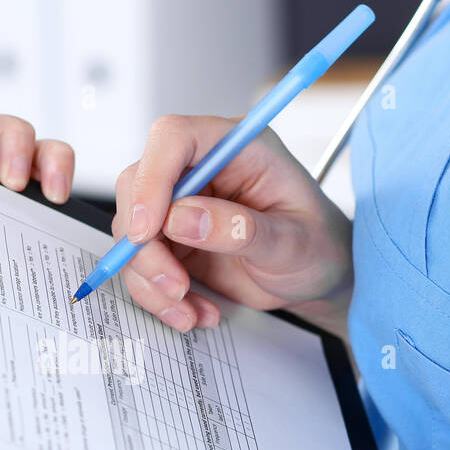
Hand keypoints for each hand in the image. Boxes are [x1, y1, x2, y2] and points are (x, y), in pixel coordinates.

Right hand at [113, 115, 353, 336]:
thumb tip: (183, 218)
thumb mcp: (292, 243)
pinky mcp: (171, 238)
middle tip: (175, 287)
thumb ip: (241, 229)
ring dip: (150, 279)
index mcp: (236, 147)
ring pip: (132, 231)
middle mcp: (202, 169)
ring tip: (190, 310)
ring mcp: (181, 204)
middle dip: (144, 244)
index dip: (151, 179)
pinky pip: (141, 264)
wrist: (316, 278)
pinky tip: (196, 311)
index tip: (148, 231)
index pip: (174, 138)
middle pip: (137, 185)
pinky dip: (158, 296)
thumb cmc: (317, 248)